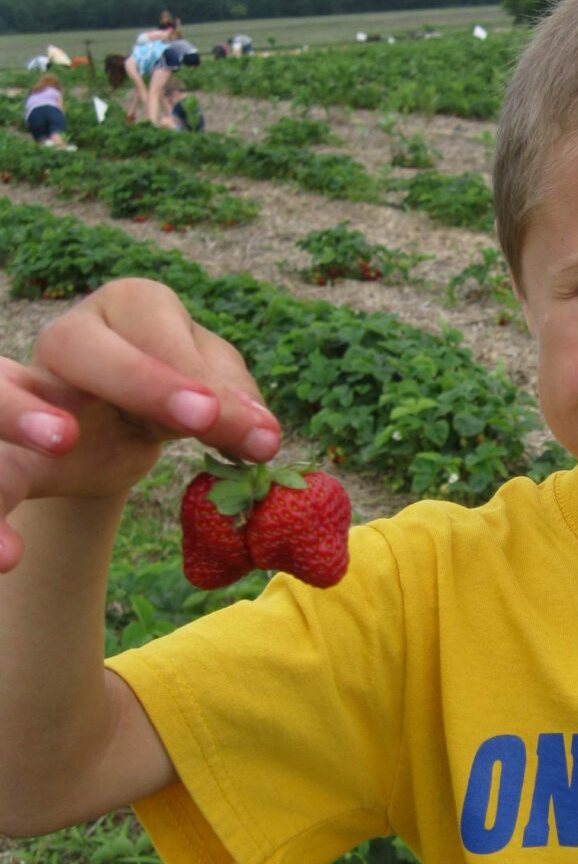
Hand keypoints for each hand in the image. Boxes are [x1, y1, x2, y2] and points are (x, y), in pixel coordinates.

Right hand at [0, 278, 280, 569]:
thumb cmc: (167, 396)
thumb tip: (264, 436)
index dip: (185, 367)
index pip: (154, 325)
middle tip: (195, 418)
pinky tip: (9, 555)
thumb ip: (233, 404)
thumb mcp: (206, 391)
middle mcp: (68, 337)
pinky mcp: (1, 448)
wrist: (105, 432)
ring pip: (0, 388)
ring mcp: (25, 388)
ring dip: (22, 412)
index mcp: (129, 308)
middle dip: (136, 378)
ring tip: (63, 440)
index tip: (215, 414)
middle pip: (79, 345)